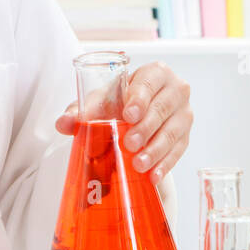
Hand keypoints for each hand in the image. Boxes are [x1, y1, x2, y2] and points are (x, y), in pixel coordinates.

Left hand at [54, 61, 191, 181]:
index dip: (139, 98)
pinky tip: (153, 176)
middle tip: (129, 144)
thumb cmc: (119, 102)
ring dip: (155, 150)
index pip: (149, 82)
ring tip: (138, 164)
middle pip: (163, 108)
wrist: (138, 116)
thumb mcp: (101, 102)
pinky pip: (178, 151)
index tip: (128, 115)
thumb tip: (63, 124)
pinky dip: (165, 165)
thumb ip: (81, 111)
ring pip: (173, 132)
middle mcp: (176, 90)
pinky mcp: (186, 136)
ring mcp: (184, 114)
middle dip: (146, 128)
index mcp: (155, 73)